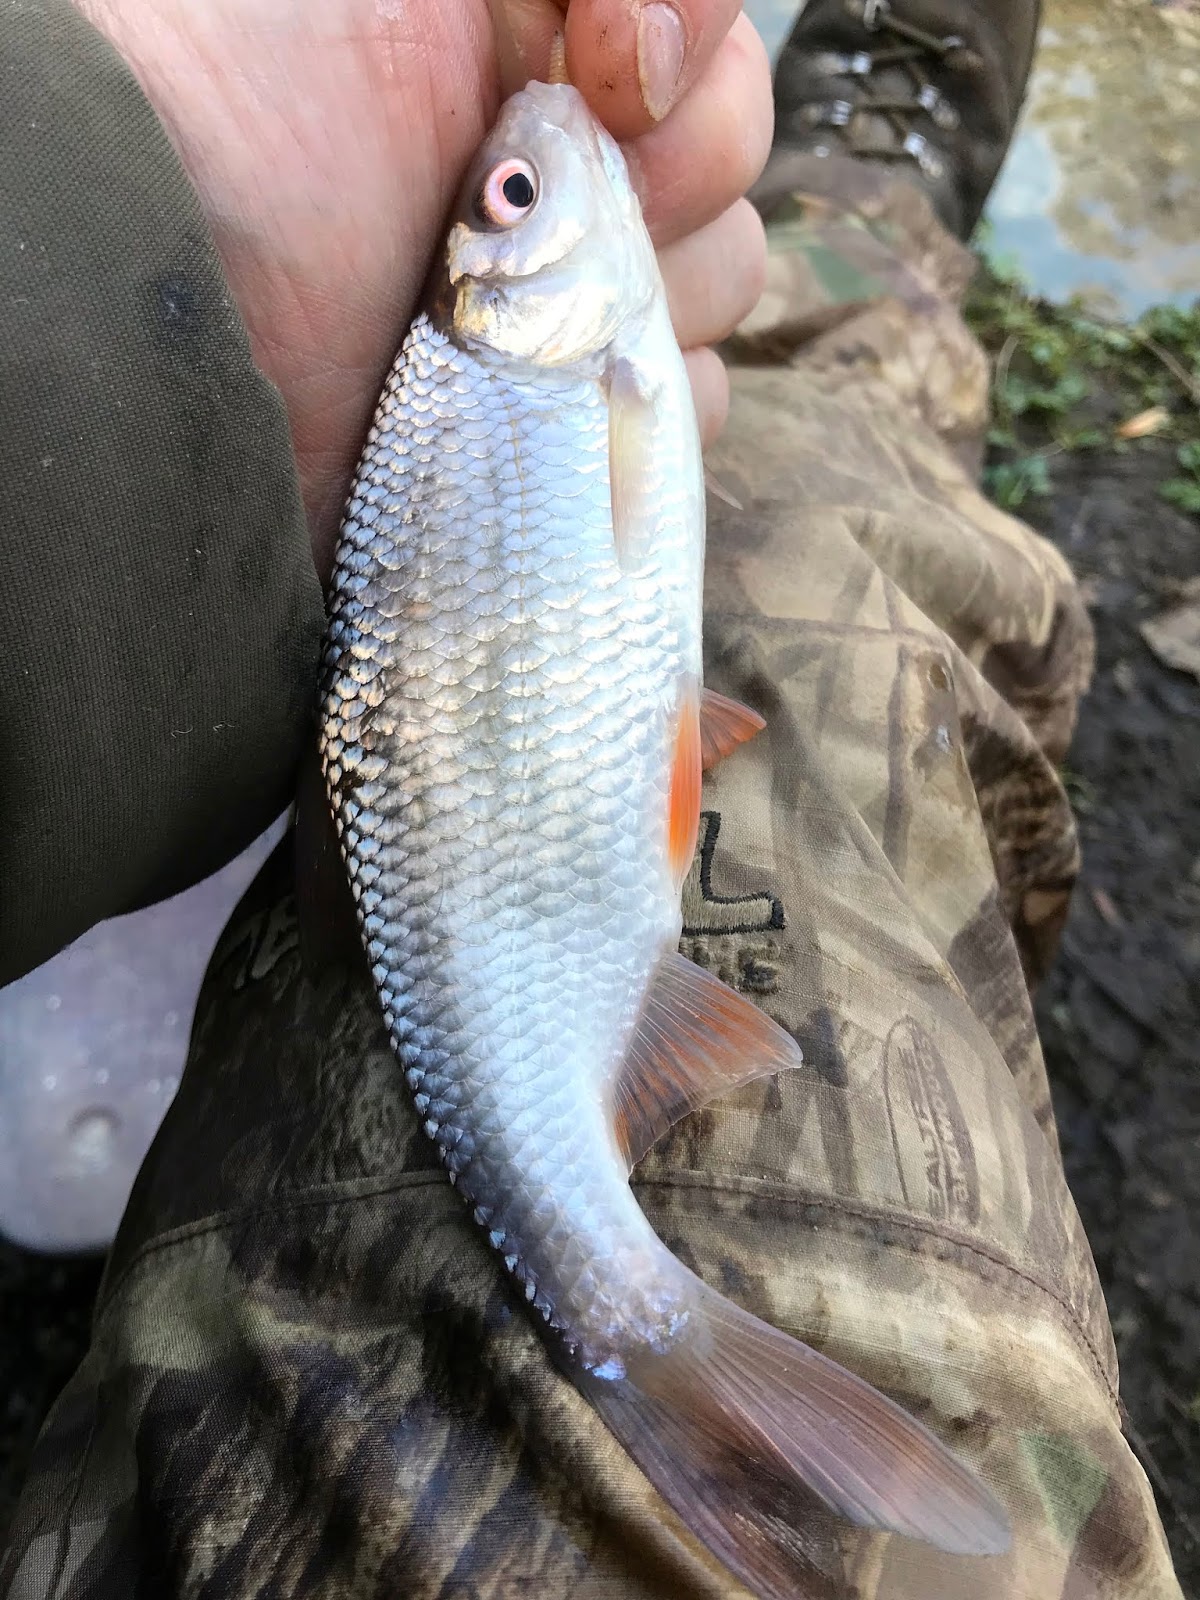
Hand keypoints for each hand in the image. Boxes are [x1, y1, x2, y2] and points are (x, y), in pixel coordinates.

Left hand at [75, 0, 771, 580]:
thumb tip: (656, 44)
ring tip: (529, 312)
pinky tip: (566, 398)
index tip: (610, 76)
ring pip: (711, 292)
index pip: (703, 51)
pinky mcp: (545, 430)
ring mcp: (557, 308)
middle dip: (672, 178)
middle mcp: (554, 175)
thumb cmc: (254, 87)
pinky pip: (675, 423)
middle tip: (535, 202)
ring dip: (659, 298)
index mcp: (531, 53)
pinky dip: (649, 417)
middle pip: (724, 170)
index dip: (690, 58)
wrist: (170, 299)